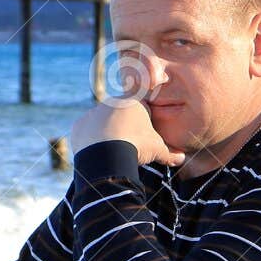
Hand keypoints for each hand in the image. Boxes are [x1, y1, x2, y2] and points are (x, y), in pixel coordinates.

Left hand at [69, 101, 184, 167]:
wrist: (107, 153)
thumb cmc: (136, 146)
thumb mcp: (156, 149)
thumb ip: (169, 152)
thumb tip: (182, 158)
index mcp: (133, 102)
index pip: (141, 107)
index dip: (144, 121)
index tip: (144, 135)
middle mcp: (111, 103)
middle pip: (120, 113)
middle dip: (124, 127)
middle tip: (129, 144)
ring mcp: (93, 113)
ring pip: (102, 122)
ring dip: (107, 133)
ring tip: (113, 151)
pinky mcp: (79, 125)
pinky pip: (86, 132)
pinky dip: (91, 141)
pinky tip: (97, 153)